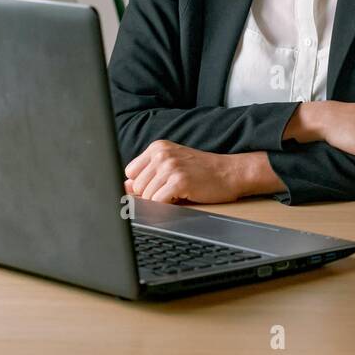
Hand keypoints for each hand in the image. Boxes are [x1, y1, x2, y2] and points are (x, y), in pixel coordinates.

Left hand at [124, 140, 256, 204]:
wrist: (230, 172)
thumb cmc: (202, 171)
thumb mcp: (173, 166)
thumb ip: (148, 175)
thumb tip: (124, 188)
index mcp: (157, 147)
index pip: (130, 173)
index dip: (141, 184)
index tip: (157, 187)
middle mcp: (162, 154)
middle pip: (137, 187)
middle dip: (151, 194)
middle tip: (171, 191)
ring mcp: (170, 167)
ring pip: (147, 196)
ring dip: (161, 201)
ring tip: (178, 193)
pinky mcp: (179, 181)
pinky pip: (158, 202)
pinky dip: (166, 206)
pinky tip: (180, 198)